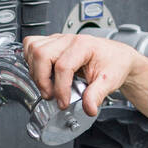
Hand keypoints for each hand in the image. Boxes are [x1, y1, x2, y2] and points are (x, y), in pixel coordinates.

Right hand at [22, 33, 139, 114]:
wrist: (117, 57)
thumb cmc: (114, 63)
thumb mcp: (110, 81)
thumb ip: (97, 95)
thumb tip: (88, 108)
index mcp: (84, 45)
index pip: (63, 66)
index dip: (60, 88)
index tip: (64, 102)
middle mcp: (69, 40)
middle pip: (42, 54)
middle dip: (42, 79)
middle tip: (51, 95)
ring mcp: (59, 40)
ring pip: (33, 48)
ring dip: (35, 71)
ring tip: (47, 86)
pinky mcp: (52, 43)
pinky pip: (31, 45)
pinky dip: (31, 59)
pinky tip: (41, 72)